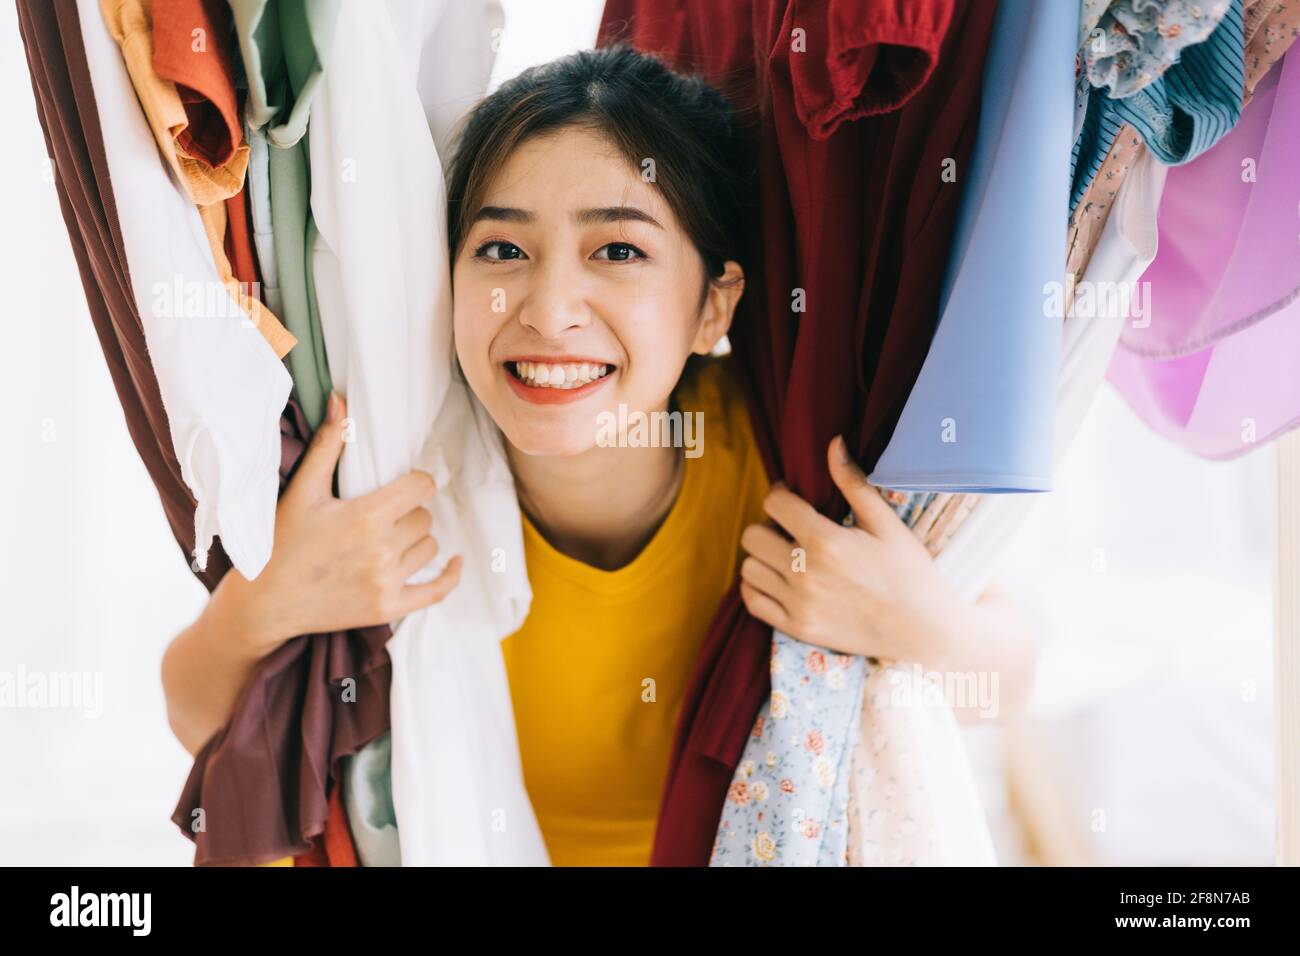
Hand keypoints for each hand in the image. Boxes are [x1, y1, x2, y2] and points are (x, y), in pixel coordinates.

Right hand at [231, 392, 462, 655]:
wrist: (265, 602)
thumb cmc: (281, 542)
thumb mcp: (302, 491)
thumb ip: (328, 446)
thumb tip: (341, 400)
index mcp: (366, 516)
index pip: (421, 488)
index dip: (417, 482)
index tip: (407, 484)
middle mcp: (382, 550)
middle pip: (424, 517)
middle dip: (409, 512)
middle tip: (383, 515)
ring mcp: (387, 582)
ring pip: (430, 547)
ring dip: (417, 539)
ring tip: (390, 538)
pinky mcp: (388, 608)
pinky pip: (436, 591)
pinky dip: (450, 576)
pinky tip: (456, 563)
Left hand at [738, 434, 965, 667]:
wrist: (922, 630)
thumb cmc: (909, 572)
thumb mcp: (886, 523)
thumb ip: (854, 483)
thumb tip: (833, 442)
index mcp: (826, 541)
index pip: (774, 504)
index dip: (780, 495)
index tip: (792, 499)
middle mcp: (805, 573)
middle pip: (752, 535)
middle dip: (768, 526)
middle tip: (789, 530)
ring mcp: (799, 604)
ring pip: (748, 568)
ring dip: (763, 557)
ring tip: (786, 555)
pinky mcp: (797, 628)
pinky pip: (752, 601)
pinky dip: (757, 588)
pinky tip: (779, 580)